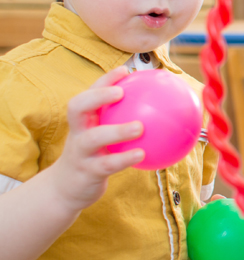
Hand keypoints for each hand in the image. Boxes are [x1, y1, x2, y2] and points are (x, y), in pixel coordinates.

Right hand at [49, 67, 144, 210]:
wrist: (66, 190)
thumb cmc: (94, 157)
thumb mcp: (103, 138)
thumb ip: (123, 123)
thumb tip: (162, 110)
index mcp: (82, 121)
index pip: (88, 94)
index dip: (103, 80)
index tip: (125, 70)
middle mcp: (77, 133)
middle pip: (77, 107)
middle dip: (97, 96)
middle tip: (121, 92)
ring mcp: (80, 152)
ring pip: (92, 138)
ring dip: (116, 131)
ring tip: (139, 127)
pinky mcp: (87, 172)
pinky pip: (106, 164)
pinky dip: (124, 158)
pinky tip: (142, 154)